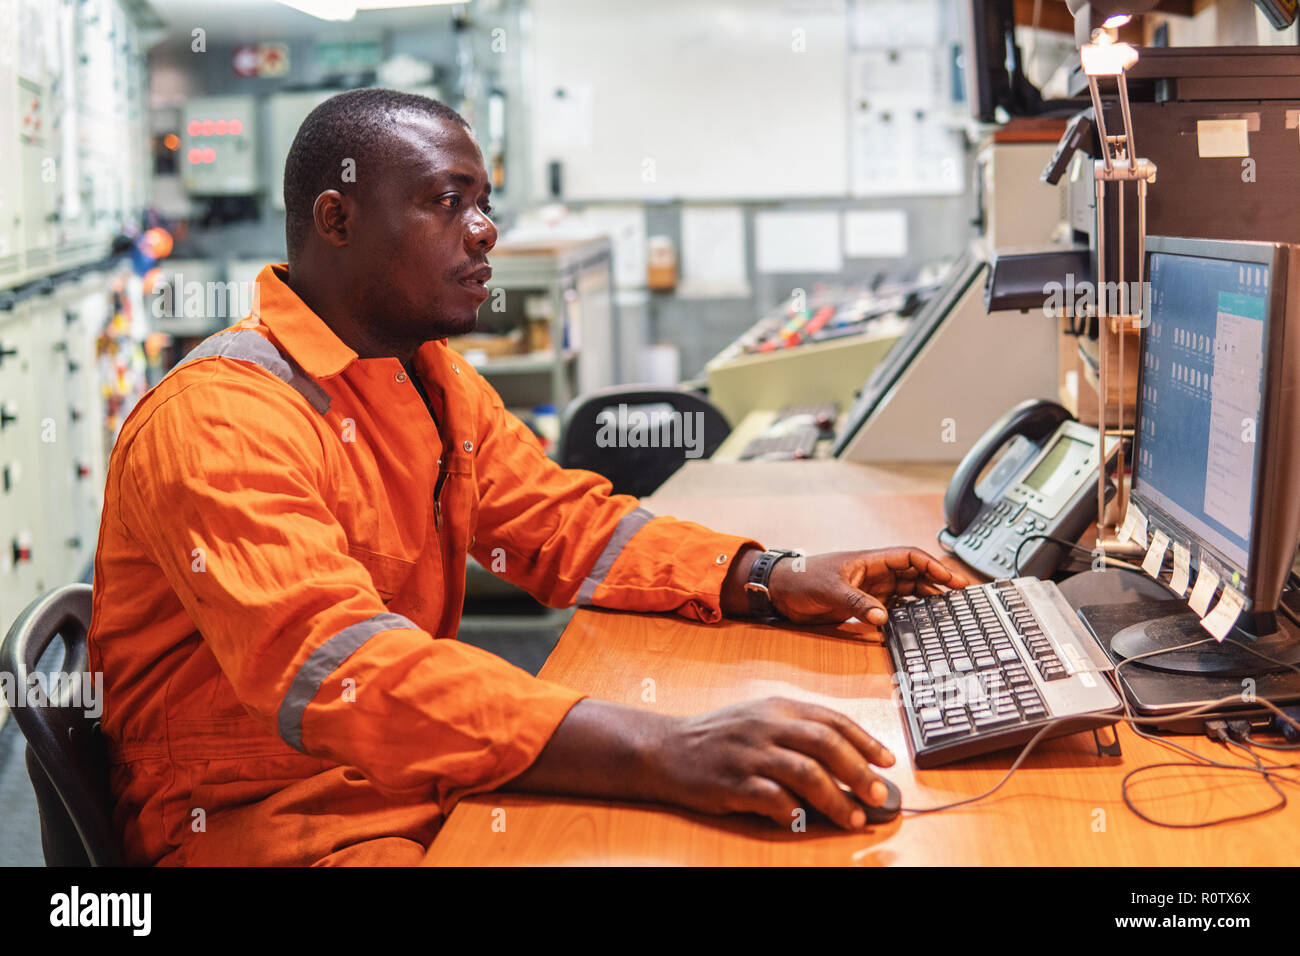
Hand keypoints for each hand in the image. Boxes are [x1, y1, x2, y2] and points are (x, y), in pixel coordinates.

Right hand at [641, 697, 895, 830]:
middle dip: (859, 771)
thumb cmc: (720, 737)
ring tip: (853, 817)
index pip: (832, 720)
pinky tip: (802, 819)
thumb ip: (799, 732)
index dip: (865, 741)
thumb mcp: (760, 719)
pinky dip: (794, 811)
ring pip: (806, 772)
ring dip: (836, 798)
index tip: (887, 761)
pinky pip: (773, 797)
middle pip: (826, 744)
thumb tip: (848, 758)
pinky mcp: (734, 782)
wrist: (668, 748)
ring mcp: (750, 753)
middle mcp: (767, 726)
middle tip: (878, 793)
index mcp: (778, 707)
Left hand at [767, 547, 969, 626]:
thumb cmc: (801, 580)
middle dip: (938, 582)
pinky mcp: (863, 604)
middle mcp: (874, 573)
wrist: (779, 592)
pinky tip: (919, 621)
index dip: (932, 565)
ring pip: (906, 590)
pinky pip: (893, 606)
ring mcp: (870, 589)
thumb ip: (856, 603)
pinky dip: (907, 612)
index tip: (951, 579)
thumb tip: (883, 617)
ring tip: (946, 609)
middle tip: (960, 596)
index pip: (909, 557)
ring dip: (926, 598)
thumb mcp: (830, 590)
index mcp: (870, 560)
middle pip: (914, 574)